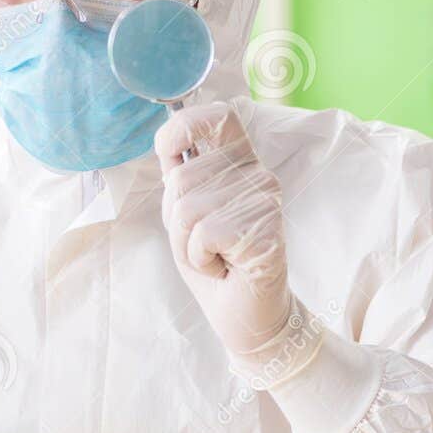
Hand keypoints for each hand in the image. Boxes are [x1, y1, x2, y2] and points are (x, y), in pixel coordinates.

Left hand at [156, 103, 294, 356]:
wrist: (245, 316)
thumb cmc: (215, 263)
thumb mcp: (186, 215)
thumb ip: (180, 177)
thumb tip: (167, 142)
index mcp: (239, 162)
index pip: (217, 116)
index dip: (183, 127)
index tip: (168, 151)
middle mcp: (257, 174)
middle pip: (182, 178)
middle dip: (175, 219)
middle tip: (203, 242)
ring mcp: (265, 201)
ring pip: (188, 209)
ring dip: (187, 244)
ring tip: (215, 256)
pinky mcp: (265, 231)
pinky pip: (204, 235)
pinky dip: (201, 260)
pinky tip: (224, 267)